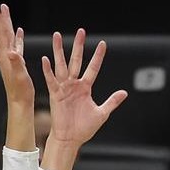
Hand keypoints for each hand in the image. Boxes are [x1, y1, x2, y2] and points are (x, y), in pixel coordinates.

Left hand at [0, 0, 33, 107]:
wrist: (19, 103)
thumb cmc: (21, 92)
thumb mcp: (20, 77)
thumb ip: (17, 64)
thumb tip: (13, 52)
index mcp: (5, 55)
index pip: (0, 31)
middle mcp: (5, 54)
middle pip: (0, 29)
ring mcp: (10, 57)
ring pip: (7, 34)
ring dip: (5, 21)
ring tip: (3, 8)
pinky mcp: (17, 62)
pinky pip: (16, 44)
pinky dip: (16, 35)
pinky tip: (18, 31)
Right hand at [41, 29, 126, 150]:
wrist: (71, 138)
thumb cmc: (84, 127)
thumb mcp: (102, 113)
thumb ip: (112, 101)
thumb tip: (124, 92)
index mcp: (85, 88)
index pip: (93, 68)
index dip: (98, 56)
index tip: (103, 44)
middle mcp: (74, 84)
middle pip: (77, 61)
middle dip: (79, 46)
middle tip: (81, 31)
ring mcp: (64, 88)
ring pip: (62, 65)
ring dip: (59, 51)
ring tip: (57, 35)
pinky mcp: (55, 94)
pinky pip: (51, 80)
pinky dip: (48, 70)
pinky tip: (45, 58)